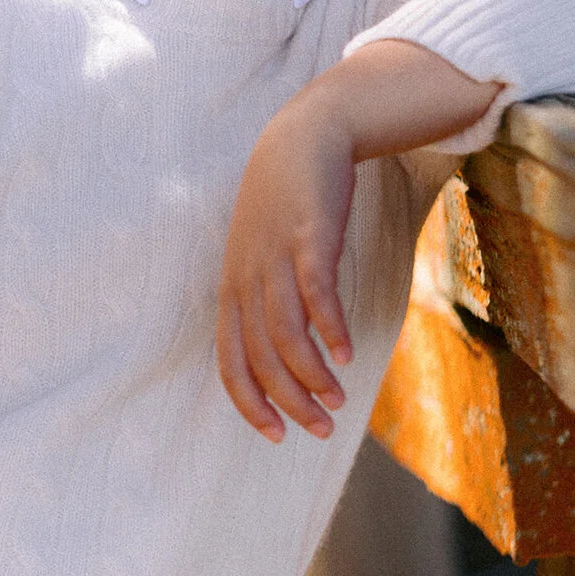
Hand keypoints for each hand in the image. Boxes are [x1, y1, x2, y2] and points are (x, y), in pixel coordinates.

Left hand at [217, 91, 356, 441]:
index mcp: (233, 290)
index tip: (276, 436)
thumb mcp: (266, 257)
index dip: (249, 402)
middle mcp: (246, 278)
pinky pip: (314, 291)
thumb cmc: (287, 208)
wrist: (303, 138)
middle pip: (259, 357)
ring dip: (309, 373)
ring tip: (337, 399)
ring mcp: (274, 257)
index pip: (229, 361)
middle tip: (321, 429)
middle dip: (288, 401)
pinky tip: (345, 354)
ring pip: (284, 332)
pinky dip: (327, 327)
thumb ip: (272, 302)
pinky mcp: (308, 237)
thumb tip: (292, 353)